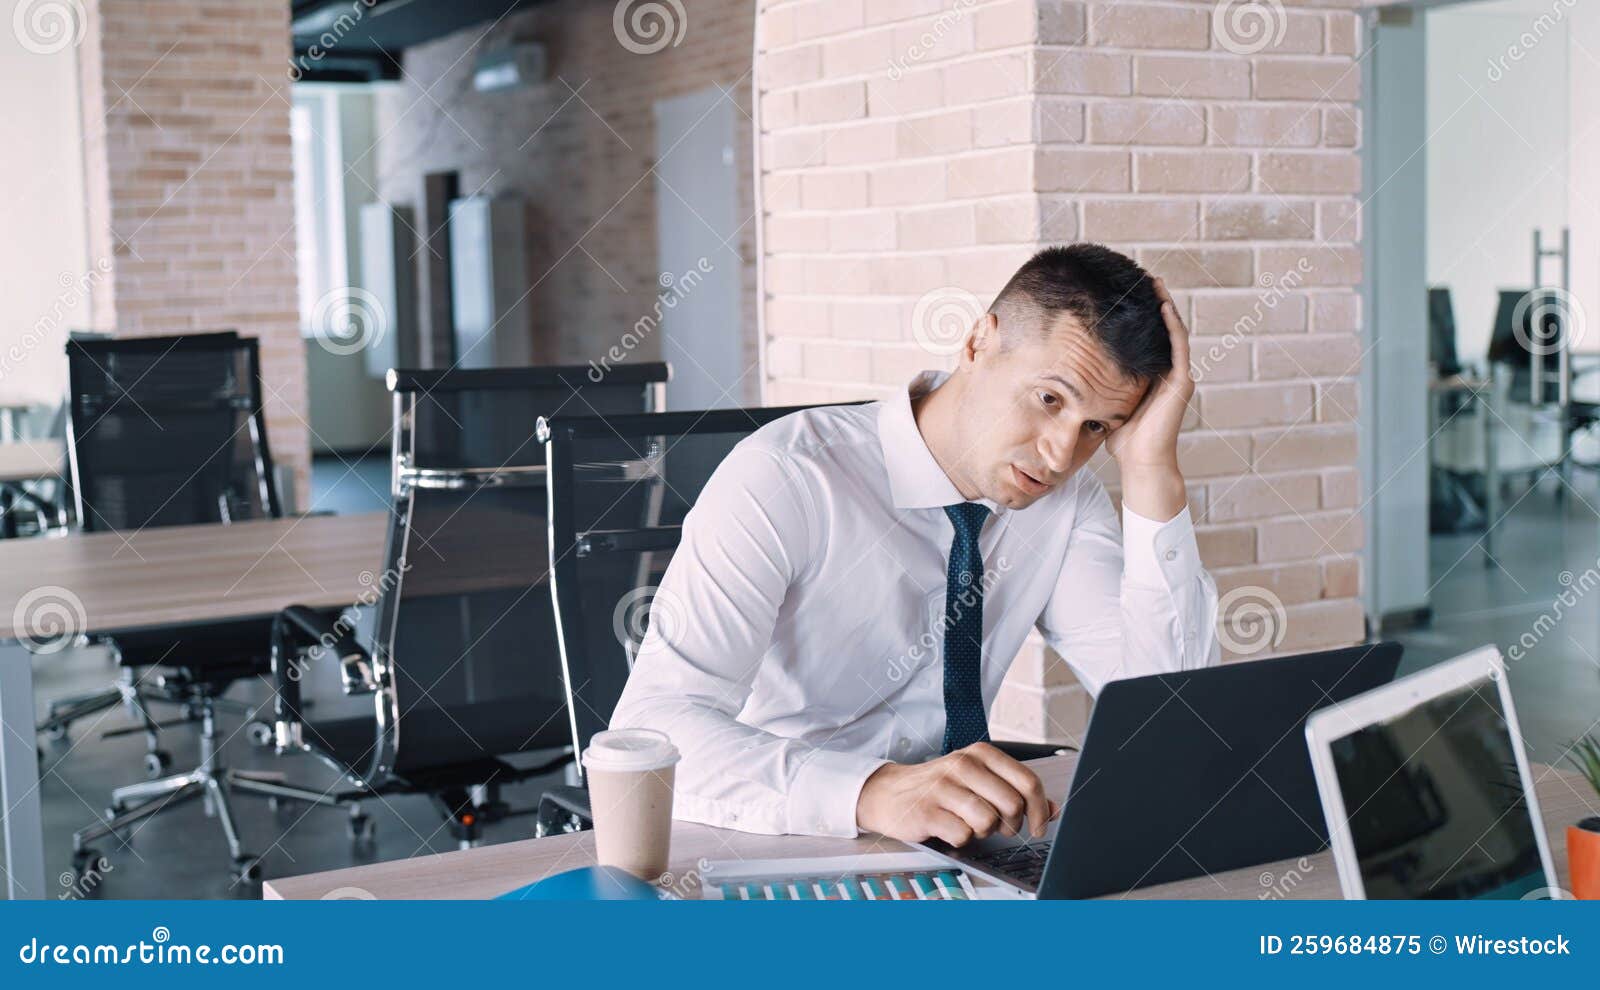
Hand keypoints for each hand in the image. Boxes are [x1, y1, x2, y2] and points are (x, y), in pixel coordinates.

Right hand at [855, 742, 1058, 845]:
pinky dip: (961, 839)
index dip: (1040, 810)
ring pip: (989, 821)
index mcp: (981, 754)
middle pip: (1012, 805)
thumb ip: (1016, 792)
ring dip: (984, 832)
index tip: (1039, 827)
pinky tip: (950, 829)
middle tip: (999, 827)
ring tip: (970, 824)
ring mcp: (943, 787)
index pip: (1027, 781)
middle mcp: (963, 765)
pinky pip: (963, 835)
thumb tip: (1054, 810)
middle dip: (1011, 825)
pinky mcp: (927, 810)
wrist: (889, 793)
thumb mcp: (979, 780)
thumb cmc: (939, 787)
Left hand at [1105, 276, 1192, 519]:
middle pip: (1160, 328)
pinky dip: (1171, 326)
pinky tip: (1163, 306)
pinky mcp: (1181, 382)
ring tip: (1154, 282)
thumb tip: (1067, 371)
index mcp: (1150, 374)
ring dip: (1165, 305)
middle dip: (1152, 302)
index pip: (1145, 336)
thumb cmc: (1121, 439)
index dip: (1138, 313)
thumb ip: (1097, 384)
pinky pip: (1178, 347)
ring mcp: (1177, 376)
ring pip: (1172, 331)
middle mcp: (1166, 371)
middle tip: (1141, 276)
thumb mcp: (1105, 402)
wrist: (1140, 462)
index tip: (1124, 291)